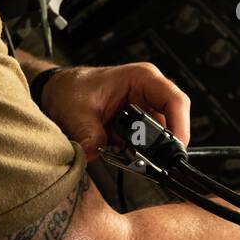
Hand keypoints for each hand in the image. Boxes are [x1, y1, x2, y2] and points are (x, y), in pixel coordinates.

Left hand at [41, 63, 190, 159]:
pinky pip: (148, 143)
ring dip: (147, 151)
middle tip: (148, 161)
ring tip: (128, 157)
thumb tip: (94, 151)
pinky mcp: (138, 125)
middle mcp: (148, 93)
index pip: (175, 100)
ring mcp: (145, 109)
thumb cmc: (71, 89)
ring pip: (161, 136)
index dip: (181, 125)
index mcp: (142, 78)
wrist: (59, 93)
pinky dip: (137, 153)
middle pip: (172, 121)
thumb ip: (88, 132)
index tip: (175, 149)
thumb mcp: (76, 111)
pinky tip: (123, 154)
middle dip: (162, 145)